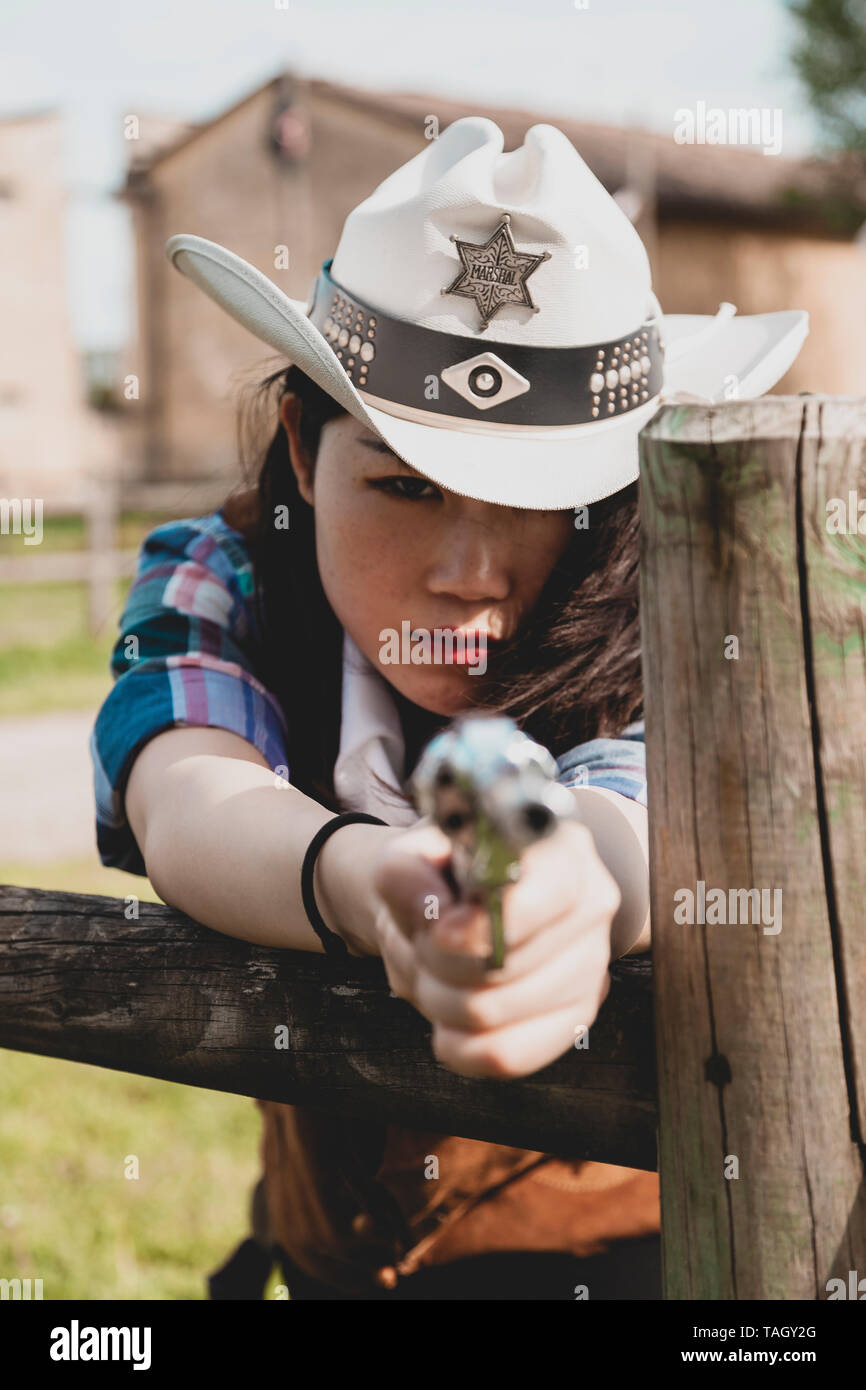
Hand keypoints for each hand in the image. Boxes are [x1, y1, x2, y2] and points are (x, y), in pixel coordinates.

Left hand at [371, 818, 620, 1077]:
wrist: (457, 906)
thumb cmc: (442, 876)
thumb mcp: (410, 856)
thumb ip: (406, 875)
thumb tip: (435, 917)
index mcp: (560, 849)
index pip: (544, 896)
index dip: (484, 927)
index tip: (440, 932)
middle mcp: (591, 904)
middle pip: (503, 966)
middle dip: (437, 963)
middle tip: (425, 945)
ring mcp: (591, 965)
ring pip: (494, 1013)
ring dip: (439, 1000)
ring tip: (435, 974)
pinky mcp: (577, 1017)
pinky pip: (509, 1056)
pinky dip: (461, 1046)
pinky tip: (450, 1020)